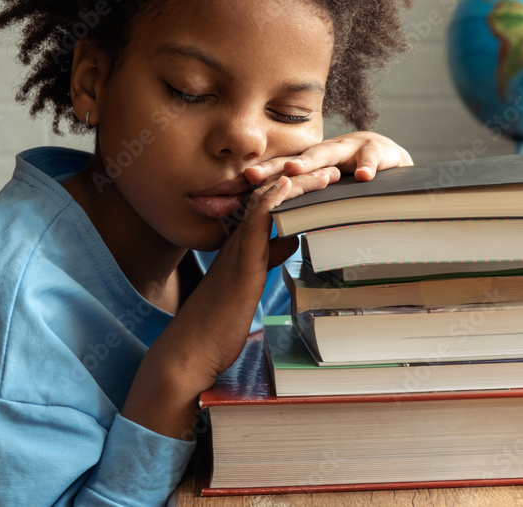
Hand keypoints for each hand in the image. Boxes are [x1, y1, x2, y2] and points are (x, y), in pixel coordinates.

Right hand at [121, 165, 339, 437]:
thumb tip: (289, 241)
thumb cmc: (218, 325)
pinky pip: (254, 226)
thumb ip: (268, 259)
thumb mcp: (249, 284)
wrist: (190, 352)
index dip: (297, 191)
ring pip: (266, 206)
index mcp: (242, 246)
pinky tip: (287, 186)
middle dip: (302, 183)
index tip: (323, 181)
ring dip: (296, 186)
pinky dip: (271, 202)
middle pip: (271, 200)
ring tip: (325, 173)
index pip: (272, 208)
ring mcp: (237, 252)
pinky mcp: (239, 267)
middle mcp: (237, 243)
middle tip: (332, 171)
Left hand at [244, 131, 412, 184]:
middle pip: (296, 158)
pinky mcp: (379, 151)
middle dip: (274, 166)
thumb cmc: (356, 174)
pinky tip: (364, 176)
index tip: (240, 183)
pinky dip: (368, 166)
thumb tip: (277, 226)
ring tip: (295, 170)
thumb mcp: (332, 186)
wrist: (393, 155)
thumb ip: (309, 198)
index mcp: (316, 161)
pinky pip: (372, 159)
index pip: (285, 168)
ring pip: (329, 153)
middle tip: (254, 175)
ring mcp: (352, 148)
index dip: (264, 175)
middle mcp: (329, 151)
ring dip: (310, 161)